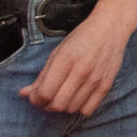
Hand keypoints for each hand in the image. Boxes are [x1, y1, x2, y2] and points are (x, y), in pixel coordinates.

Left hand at [21, 7, 135, 113]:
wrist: (111, 26)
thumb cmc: (82, 37)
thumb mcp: (58, 52)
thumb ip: (41, 75)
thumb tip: (24, 94)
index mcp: (66, 59)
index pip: (45, 93)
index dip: (35, 99)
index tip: (35, 95)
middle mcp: (82, 71)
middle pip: (57, 105)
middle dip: (47, 105)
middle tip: (47, 97)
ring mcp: (96, 79)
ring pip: (72, 109)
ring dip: (63, 106)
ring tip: (62, 95)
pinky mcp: (107, 84)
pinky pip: (88, 109)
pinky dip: (79, 108)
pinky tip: (77, 97)